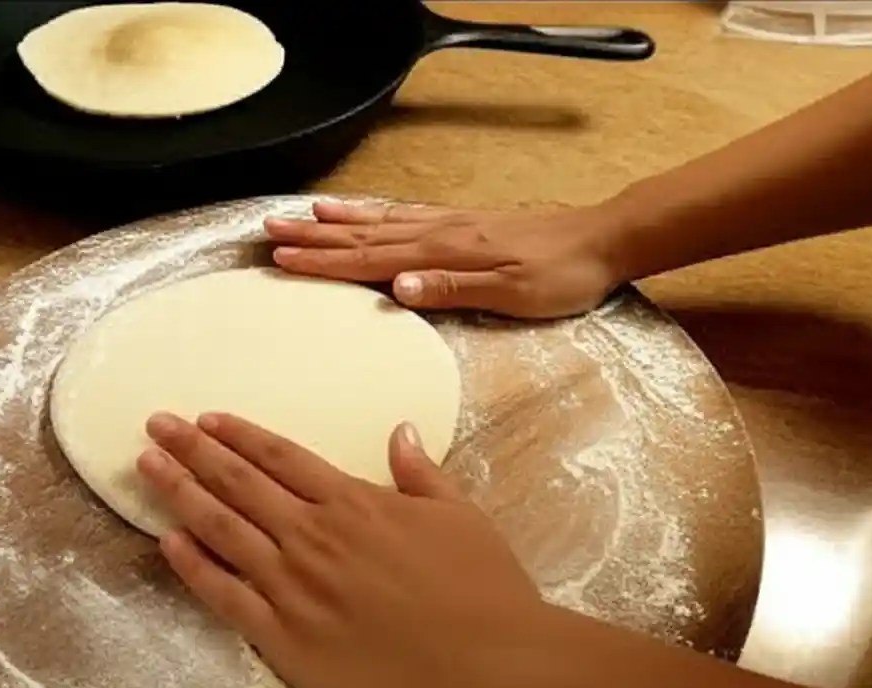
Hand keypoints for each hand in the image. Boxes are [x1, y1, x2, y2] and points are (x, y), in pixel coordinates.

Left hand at [135, 412, 549, 687]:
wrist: (489, 672)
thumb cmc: (485, 596)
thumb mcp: (462, 518)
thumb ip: (422, 474)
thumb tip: (401, 431)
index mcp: (355, 505)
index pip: (281, 456)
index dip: (239, 434)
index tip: (206, 419)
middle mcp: (314, 537)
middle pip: (238, 482)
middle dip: (191, 450)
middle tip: (155, 425)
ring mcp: (294, 587)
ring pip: (221, 529)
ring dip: (180, 493)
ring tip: (147, 467)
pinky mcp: (284, 638)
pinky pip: (226, 596)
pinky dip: (193, 567)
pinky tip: (167, 543)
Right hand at [263, 201, 628, 318]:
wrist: (601, 241)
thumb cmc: (560, 277)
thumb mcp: (511, 294)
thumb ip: (451, 289)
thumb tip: (397, 288)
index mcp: (443, 254)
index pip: (370, 259)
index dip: (324, 262)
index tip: (283, 260)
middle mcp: (439, 234)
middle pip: (364, 235)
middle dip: (315, 236)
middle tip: (271, 233)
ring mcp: (450, 225)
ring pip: (380, 221)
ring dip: (337, 221)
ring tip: (300, 215)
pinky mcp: (464, 223)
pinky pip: (405, 214)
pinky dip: (375, 212)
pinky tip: (361, 210)